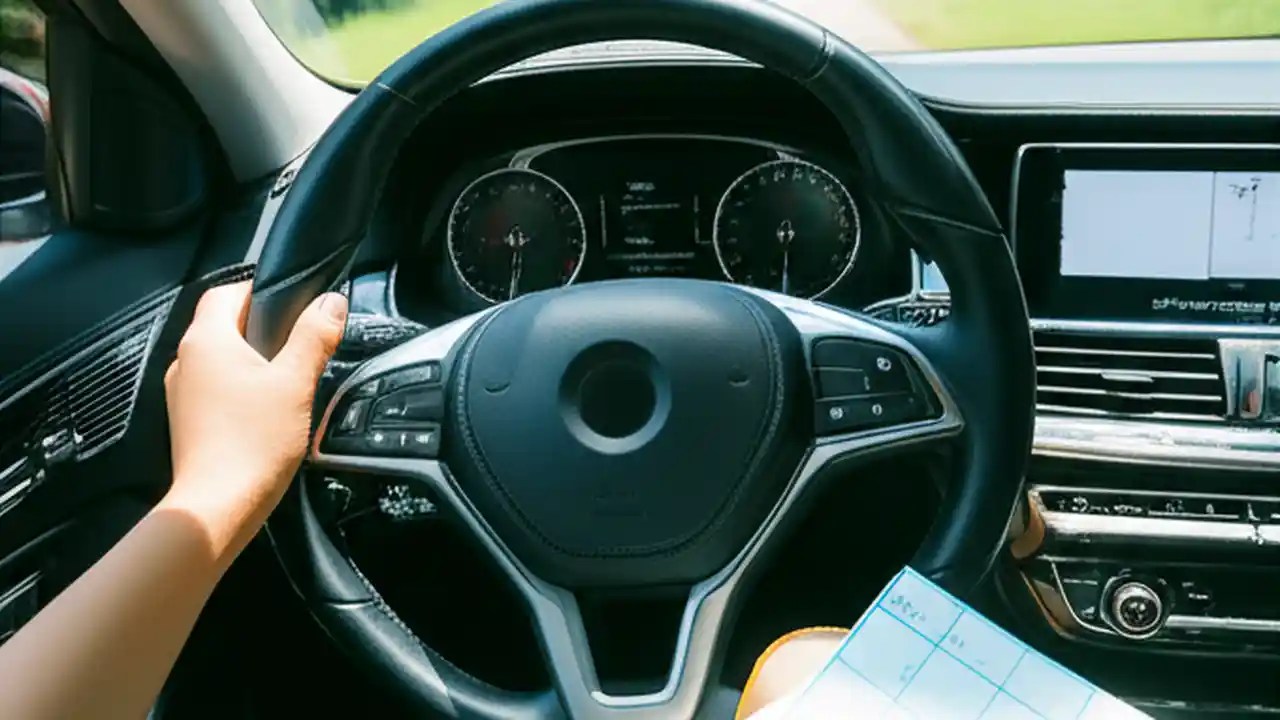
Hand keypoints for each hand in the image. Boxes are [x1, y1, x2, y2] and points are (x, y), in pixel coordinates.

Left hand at [161, 282, 345, 548]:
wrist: (218, 509)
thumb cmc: (253, 443)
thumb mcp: (295, 383)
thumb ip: (314, 336)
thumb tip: (331, 302)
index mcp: (206, 339)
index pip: (228, 290)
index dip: (262, 291)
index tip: (296, 306)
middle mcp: (185, 360)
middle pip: (224, 324)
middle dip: (263, 328)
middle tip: (300, 344)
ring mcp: (182, 393)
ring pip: (221, 358)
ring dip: (251, 361)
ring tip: (288, 379)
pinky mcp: (188, 421)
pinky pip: (216, 388)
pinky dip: (240, 389)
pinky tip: (267, 410)